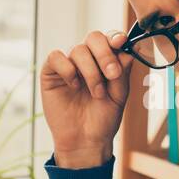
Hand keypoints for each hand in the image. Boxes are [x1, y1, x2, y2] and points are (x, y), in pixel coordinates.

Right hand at [40, 30, 132, 168]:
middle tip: (112, 74)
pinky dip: (67, 69)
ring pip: (78, 49)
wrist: (85, 141)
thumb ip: (123, 73)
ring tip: (96, 93)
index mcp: (106, 61)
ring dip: (90, 72)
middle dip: (105, 54)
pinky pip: (56, 57)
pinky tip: (74, 86)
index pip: (110, 39)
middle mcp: (88, 59)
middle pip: (94, 38)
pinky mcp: (51, 72)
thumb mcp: (119, 96)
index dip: (115, 37)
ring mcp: (69, 64)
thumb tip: (127, 51)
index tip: (122, 42)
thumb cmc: (103, 119)